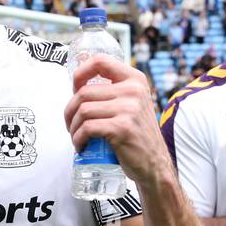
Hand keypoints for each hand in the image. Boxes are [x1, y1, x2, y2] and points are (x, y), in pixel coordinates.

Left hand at [64, 53, 169, 186]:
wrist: (154, 164)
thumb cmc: (136, 135)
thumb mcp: (131, 104)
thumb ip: (112, 91)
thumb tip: (78, 77)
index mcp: (135, 79)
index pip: (100, 61)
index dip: (80, 72)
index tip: (74, 88)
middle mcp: (133, 90)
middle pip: (84, 92)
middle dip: (70, 111)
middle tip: (71, 125)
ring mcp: (129, 109)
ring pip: (83, 110)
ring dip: (73, 127)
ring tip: (76, 137)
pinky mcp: (122, 128)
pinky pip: (87, 128)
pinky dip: (78, 138)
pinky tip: (81, 146)